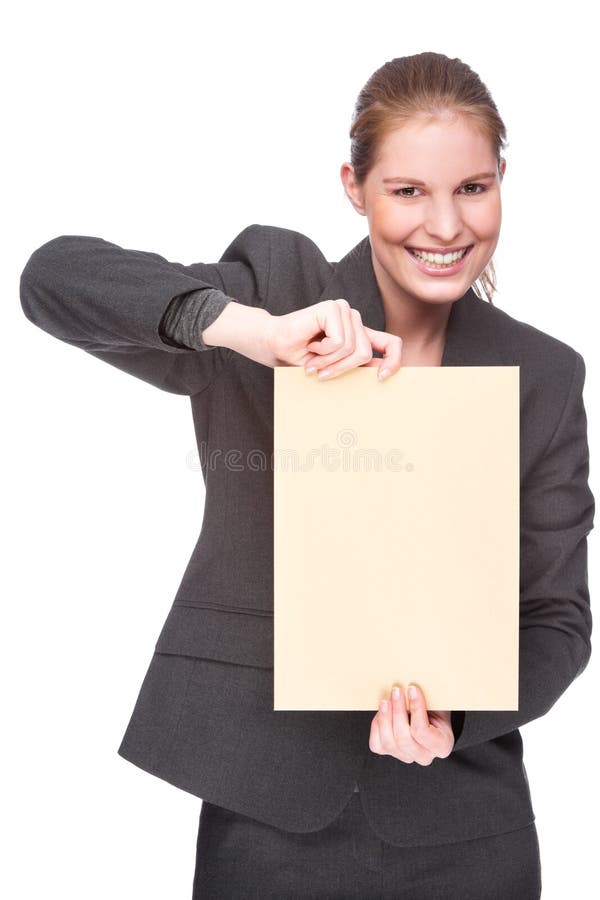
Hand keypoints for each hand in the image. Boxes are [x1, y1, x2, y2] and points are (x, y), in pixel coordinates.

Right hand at [265, 298, 401, 380]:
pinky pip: (339, 341)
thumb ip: (357, 367)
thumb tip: (381, 374)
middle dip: (341, 367)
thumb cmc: (301, 357)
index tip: (381, 378)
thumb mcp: (336, 367)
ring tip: (312, 358)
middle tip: (320, 371)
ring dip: (328, 360)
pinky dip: (323, 350)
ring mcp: (344, 311)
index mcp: (359, 333)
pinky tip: (311, 344)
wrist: (273, 345)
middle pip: (364, 352)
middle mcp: (354, 319)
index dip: (393, 361)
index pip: (391, 344)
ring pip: (352, 348)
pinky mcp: (333, 308)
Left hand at [369, 683, 453, 765]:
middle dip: (397, 712)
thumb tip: (414, 683)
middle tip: (396, 691)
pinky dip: (377, 726)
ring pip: (389, 743)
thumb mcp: (439, 701)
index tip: (412, 689)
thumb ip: (430, 697)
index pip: (423, 732)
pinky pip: (377, 744)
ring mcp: (406, 756)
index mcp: (442, 745)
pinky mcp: (390, 752)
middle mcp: (424, 756)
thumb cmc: (434, 707)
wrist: (428, 714)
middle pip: (404, 740)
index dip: (416, 709)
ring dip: (385, 718)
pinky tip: (382, 712)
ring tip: (386, 700)